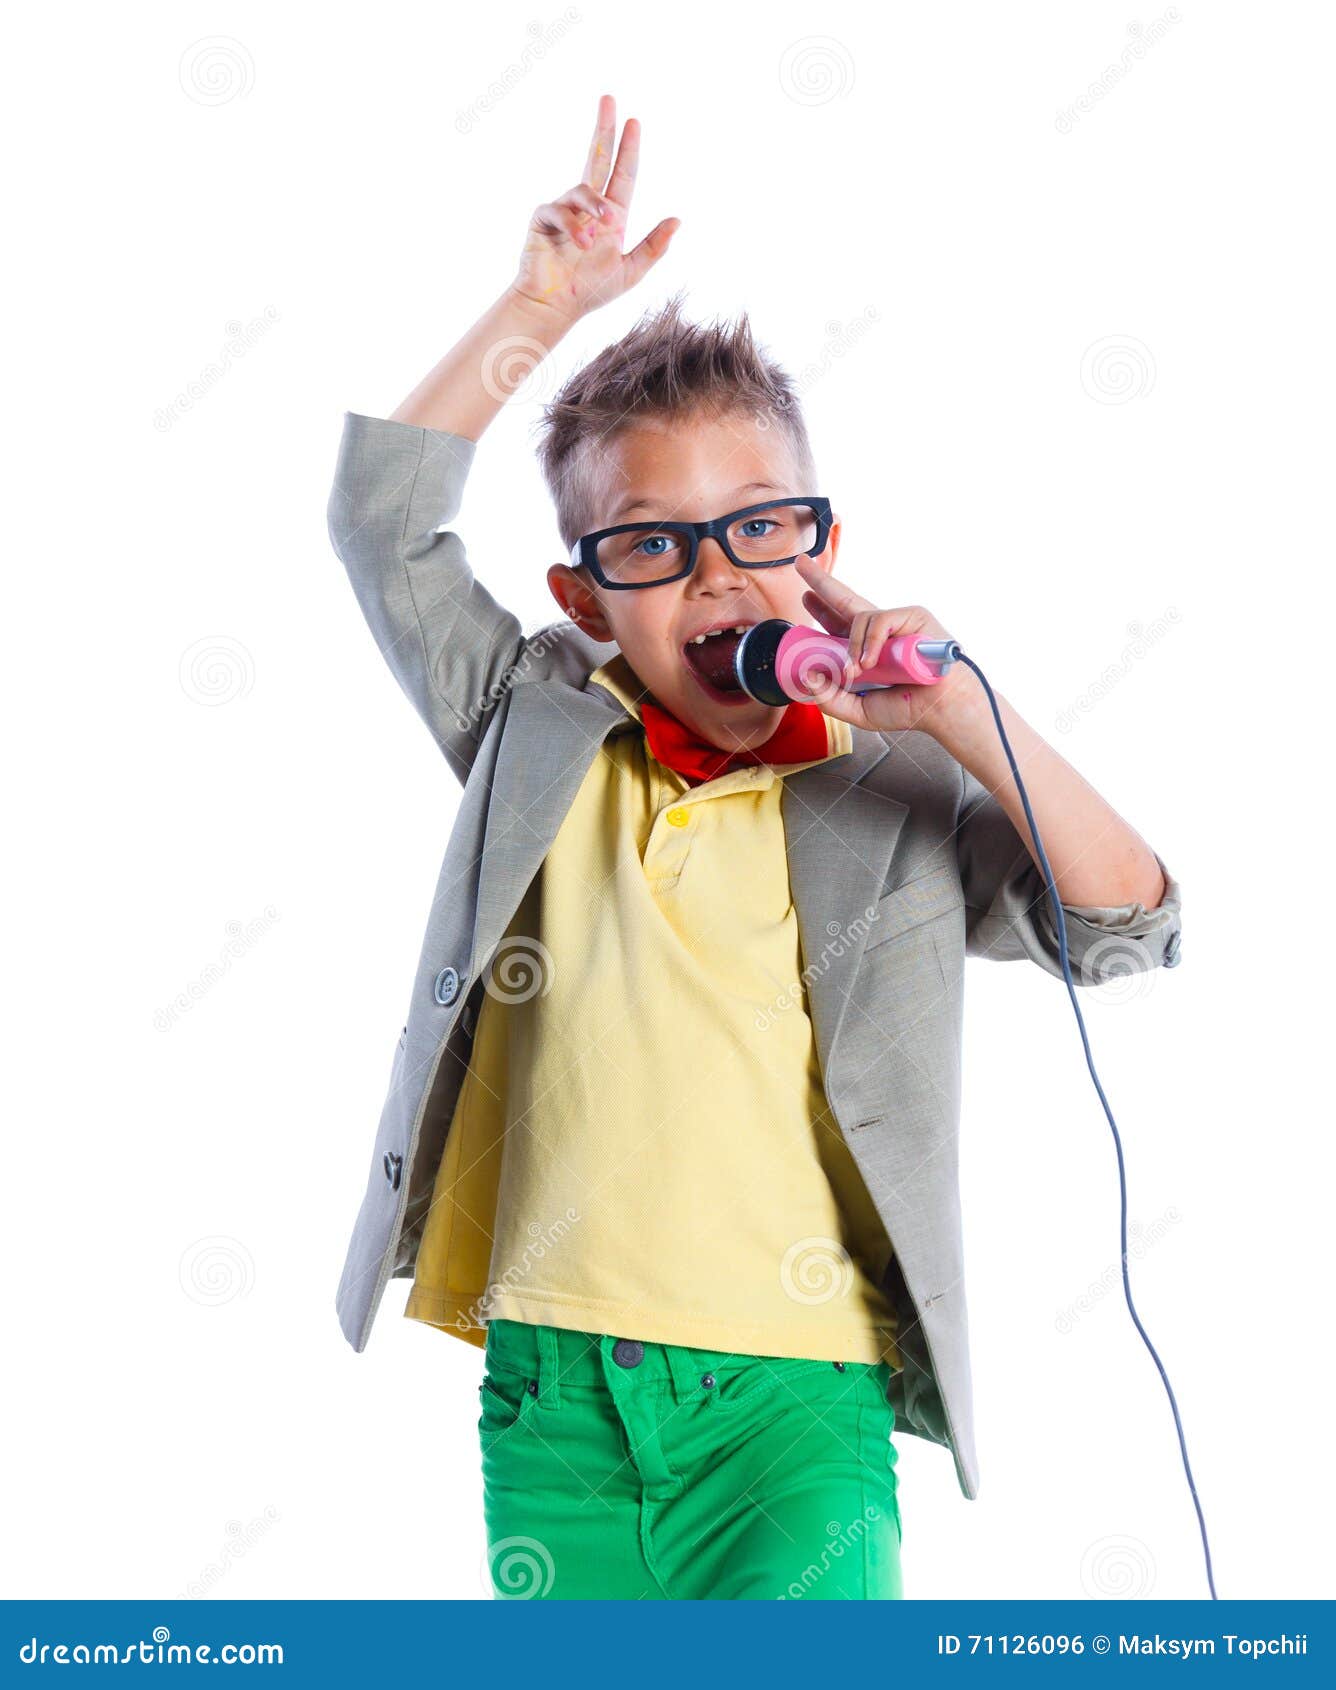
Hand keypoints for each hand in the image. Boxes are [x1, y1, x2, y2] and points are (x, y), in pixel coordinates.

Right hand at [509, 94, 679, 324]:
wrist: (555, 307)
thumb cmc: (590, 292)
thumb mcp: (631, 271)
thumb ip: (654, 247)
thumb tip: (678, 219)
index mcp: (612, 217)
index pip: (623, 174)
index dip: (628, 148)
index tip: (634, 121)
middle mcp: (589, 208)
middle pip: (597, 159)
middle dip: (604, 130)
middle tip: (609, 100)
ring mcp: (565, 210)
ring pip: (582, 191)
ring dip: (592, 208)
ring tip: (596, 236)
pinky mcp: (544, 219)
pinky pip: (559, 211)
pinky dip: (572, 225)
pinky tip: (580, 243)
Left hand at [792, 554, 978, 739]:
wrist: (940, 709)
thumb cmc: (907, 707)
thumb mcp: (857, 710)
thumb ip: (830, 698)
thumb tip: (808, 674)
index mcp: (867, 650)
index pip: (839, 624)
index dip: (822, 609)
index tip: (805, 597)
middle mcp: (880, 633)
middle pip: (844, 599)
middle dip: (821, 580)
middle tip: (801, 563)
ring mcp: (895, 623)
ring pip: (858, 617)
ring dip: (852, 646)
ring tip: (857, 670)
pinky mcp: (911, 616)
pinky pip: (879, 620)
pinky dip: (870, 641)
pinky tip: (871, 662)